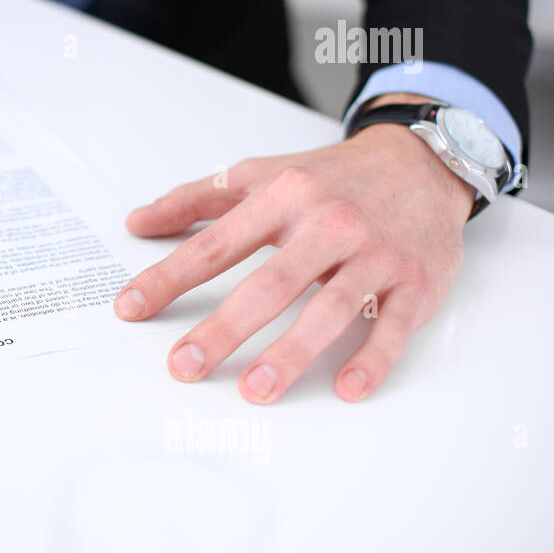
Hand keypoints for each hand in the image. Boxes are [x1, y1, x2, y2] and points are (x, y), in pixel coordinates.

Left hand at [112, 95, 476, 403]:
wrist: (422, 164)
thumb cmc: (333, 177)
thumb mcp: (261, 174)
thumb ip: (196, 200)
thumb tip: (139, 222)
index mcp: (284, 197)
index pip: (216, 245)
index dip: (169, 277)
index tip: (131, 307)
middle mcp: (329, 224)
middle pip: (270, 284)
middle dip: (224, 328)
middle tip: (185, 365)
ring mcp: (374, 255)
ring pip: (330, 309)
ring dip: (291, 353)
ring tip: (255, 389)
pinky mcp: (414, 283)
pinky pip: (392, 327)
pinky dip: (371, 359)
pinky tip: (346, 387)